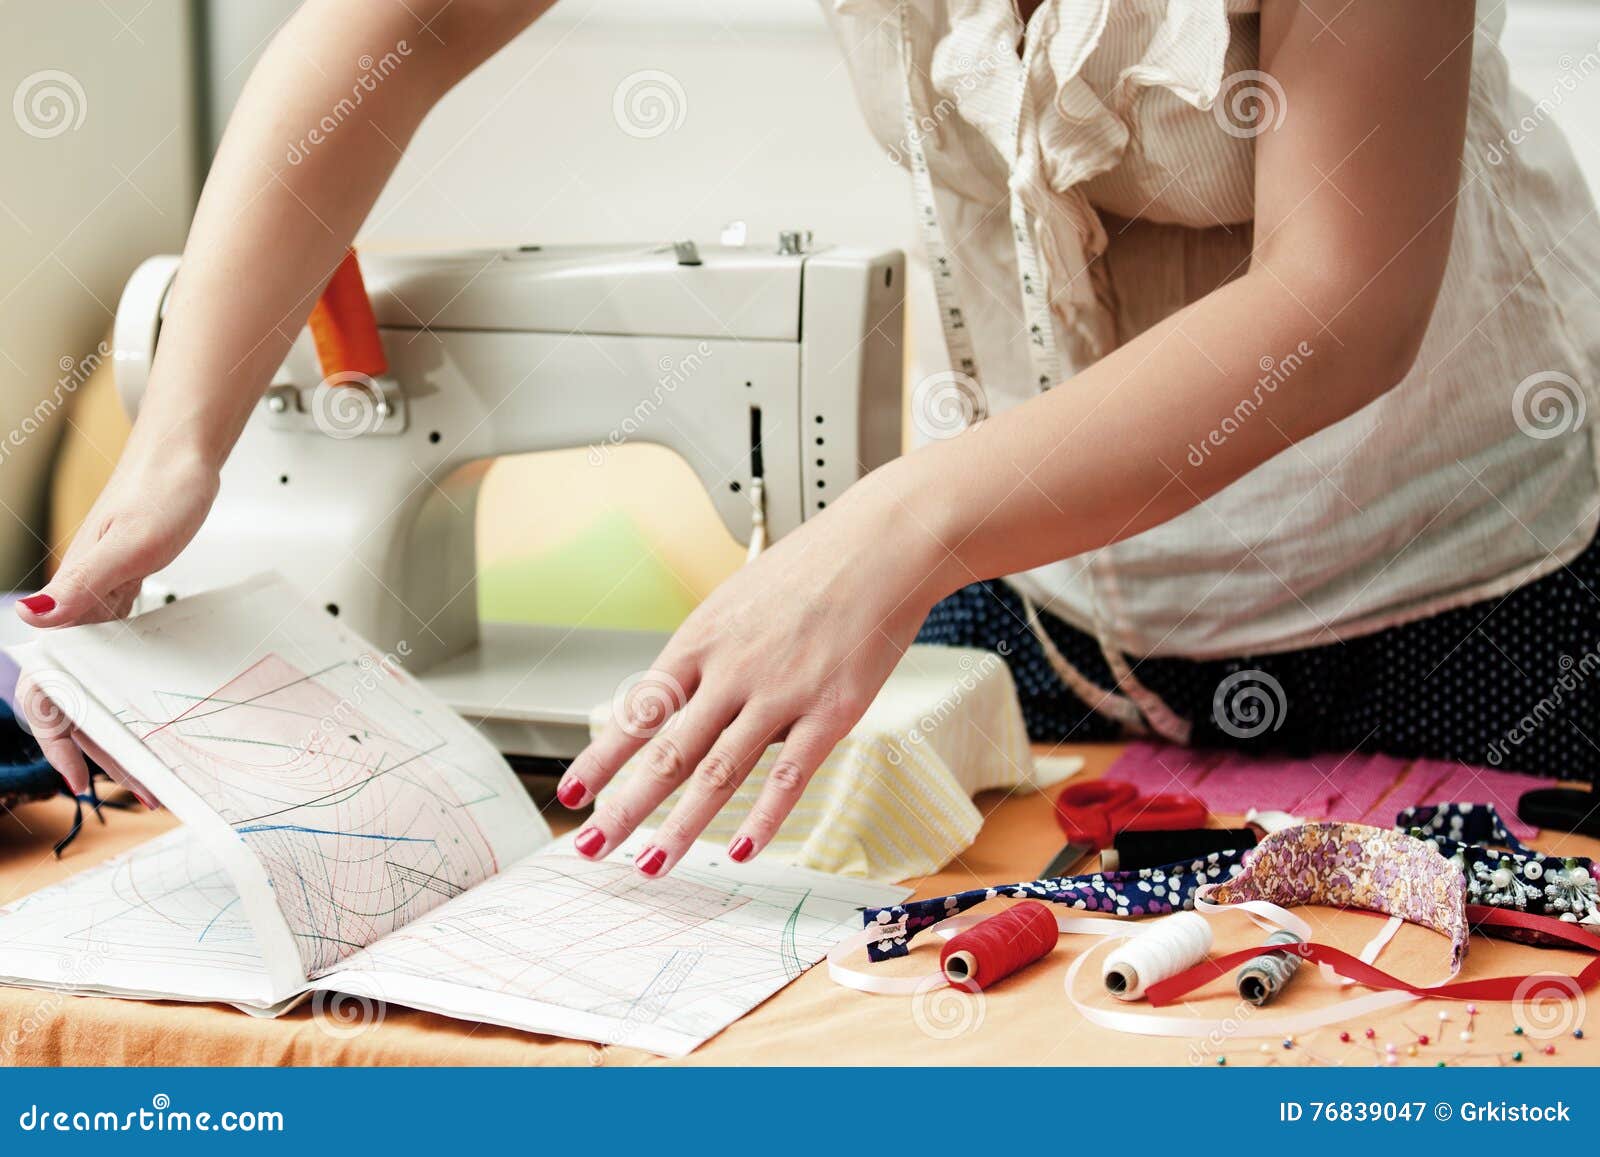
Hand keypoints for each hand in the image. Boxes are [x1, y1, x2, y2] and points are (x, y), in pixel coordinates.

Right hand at [13, 442, 218, 794]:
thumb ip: (84, 583)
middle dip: (103, 748)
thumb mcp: (132, 540)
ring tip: (153, 768)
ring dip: (118, 729)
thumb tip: (34, 618)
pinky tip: (151, 717)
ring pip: (96, 685)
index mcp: (69, 603)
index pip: (48, 687)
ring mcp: (97, 609)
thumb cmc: (160, 489)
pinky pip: (115, 663)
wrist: (179, 459)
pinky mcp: (119, 602)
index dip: (62, 738)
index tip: (85, 777)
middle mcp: (76, 611)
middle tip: (145, 786)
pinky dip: (130, 696)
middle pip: (75, 696)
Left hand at [555, 466, 956, 876]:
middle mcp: (731, 672)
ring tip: (654, 865)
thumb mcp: (736, 601)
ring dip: (681, 827)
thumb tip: (681, 702)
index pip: (639, 712)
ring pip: (718, 773)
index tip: (573, 792)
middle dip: (624, 806)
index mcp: (701, 642)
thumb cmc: (811, 570)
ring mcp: (780, 694)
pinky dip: (763, 818)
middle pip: (667, 753)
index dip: (601, 757)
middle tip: (592, 847)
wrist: (880, 545)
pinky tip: (741, 850)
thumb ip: (708, 656)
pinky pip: (789, 776)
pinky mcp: (830, 711)